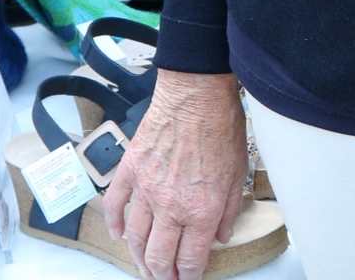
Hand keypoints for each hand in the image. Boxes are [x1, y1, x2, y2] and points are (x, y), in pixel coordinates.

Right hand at [102, 70, 247, 279]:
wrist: (197, 94)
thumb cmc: (221, 127)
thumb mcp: (239, 173)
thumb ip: (230, 210)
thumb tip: (221, 235)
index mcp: (202, 210)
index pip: (192, 260)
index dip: (190, 275)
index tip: (189, 278)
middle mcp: (171, 207)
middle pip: (159, 258)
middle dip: (163, 275)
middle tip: (166, 278)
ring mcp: (146, 190)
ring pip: (136, 239)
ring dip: (139, 258)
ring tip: (144, 266)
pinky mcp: (130, 171)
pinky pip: (115, 206)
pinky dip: (114, 224)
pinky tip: (119, 234)